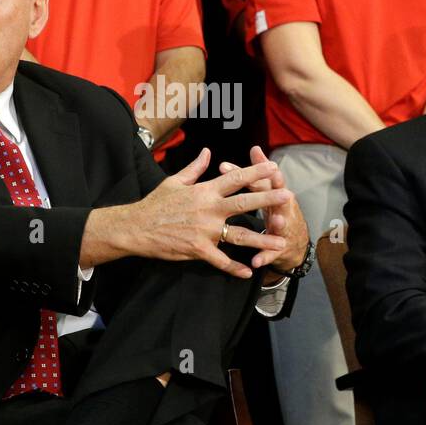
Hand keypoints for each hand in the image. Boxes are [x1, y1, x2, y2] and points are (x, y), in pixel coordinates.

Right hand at [128, 148, 291, 278]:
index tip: (273, 167)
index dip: (255, 172)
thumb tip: (208, 152)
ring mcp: (204, 231)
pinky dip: (235, 267)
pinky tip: (249, 272)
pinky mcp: (198, 249)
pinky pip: (220, 260)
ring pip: (239, 235)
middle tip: (288, 196)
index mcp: (204, 191)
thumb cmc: (156, 203)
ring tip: (281, 242)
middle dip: (268, 200)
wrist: (136, 227)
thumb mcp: (175, 181)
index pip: (235, 178)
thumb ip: (196, 168)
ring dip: (262, 240)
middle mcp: (208, 210)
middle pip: (244, 203)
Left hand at [218, 146, 308, 272]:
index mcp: (274, 194)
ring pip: (282, 225)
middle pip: (275, 198)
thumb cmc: (277, 210)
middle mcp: (282, 208)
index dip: (248, 171)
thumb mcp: (270, 191)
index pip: (262, 179)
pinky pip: (272, 254)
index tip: (224, 165)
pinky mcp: (280, 249)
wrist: (293, 243)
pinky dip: (265, 257)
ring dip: (279, 223)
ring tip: (276, 221)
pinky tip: (256, 262)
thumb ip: (259, 172)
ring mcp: (283, 229)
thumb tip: (255, 148)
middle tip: (263, 184)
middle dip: (269, 191)